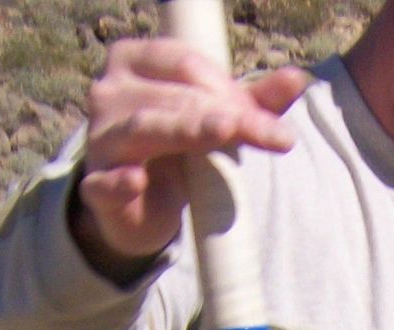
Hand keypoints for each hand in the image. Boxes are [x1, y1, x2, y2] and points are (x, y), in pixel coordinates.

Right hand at [72, 39, 309, 272]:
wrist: (139, 205)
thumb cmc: (176, 148)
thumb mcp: (214, 120)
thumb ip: (252, 102)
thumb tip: (297, 78)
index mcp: (135, 61)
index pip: (185, 64)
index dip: (226, 88)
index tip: (260, 117)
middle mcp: (109, 92)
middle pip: (172, 97)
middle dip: (220, 113)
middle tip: (260, 129)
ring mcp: (99, 138)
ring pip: (142, 128)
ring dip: (183, 130)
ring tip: (223, 131)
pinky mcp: (96, 186)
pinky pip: (104, 182)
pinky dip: (119, 182)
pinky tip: (136, 180)